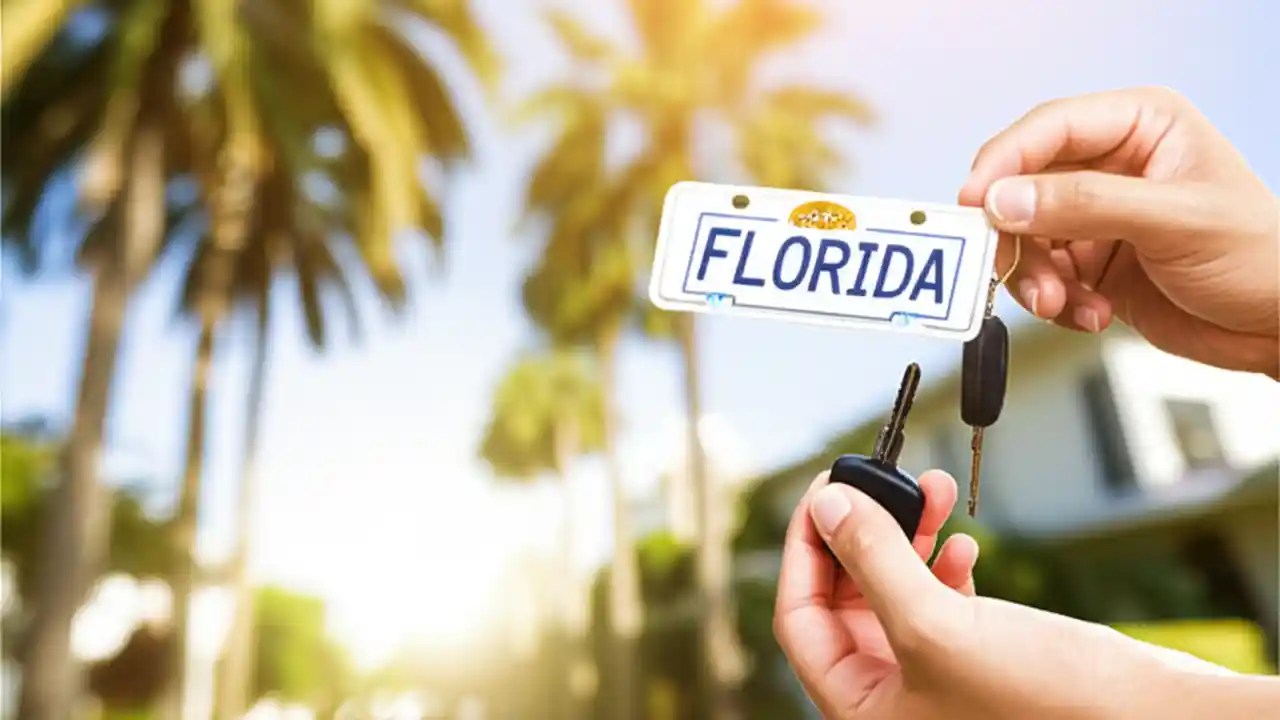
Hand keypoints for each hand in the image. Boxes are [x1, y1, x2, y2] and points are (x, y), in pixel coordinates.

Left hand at [773, 473, 1274, 719]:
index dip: (803, 551)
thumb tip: (827, 508)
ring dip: (906, 535)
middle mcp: (891, 698)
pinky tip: (962, 542)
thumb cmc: (1048, 703)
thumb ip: (873, 563)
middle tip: (876, 478)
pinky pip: (937, 601)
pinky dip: (943, 563)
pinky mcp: (976, 661)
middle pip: (844, 598)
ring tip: (930, 488)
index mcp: (862, 710)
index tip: (821, 492)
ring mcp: (933, 678)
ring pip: (893, 590)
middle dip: (861, 532)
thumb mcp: (939, 626)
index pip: (800, 620)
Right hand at [958, 87, 1278, 376]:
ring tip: (1063, 304)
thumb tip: (1006, 200)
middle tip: (1012, 271)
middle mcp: (1110, 165)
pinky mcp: (1089, 263)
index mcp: (1139, 126)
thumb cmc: (1261, 258)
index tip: (975, 204)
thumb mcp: (1174, 221)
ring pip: (1024, 239)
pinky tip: (1089, 314)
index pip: (1047, 130)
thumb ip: (1086, 205)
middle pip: (1022, 188)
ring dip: (1035, 279)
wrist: (1279, 328)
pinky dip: (1054, 302)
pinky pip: (1040, 276)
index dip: (1003, 164)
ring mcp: (1096, 216)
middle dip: (1016, 237)